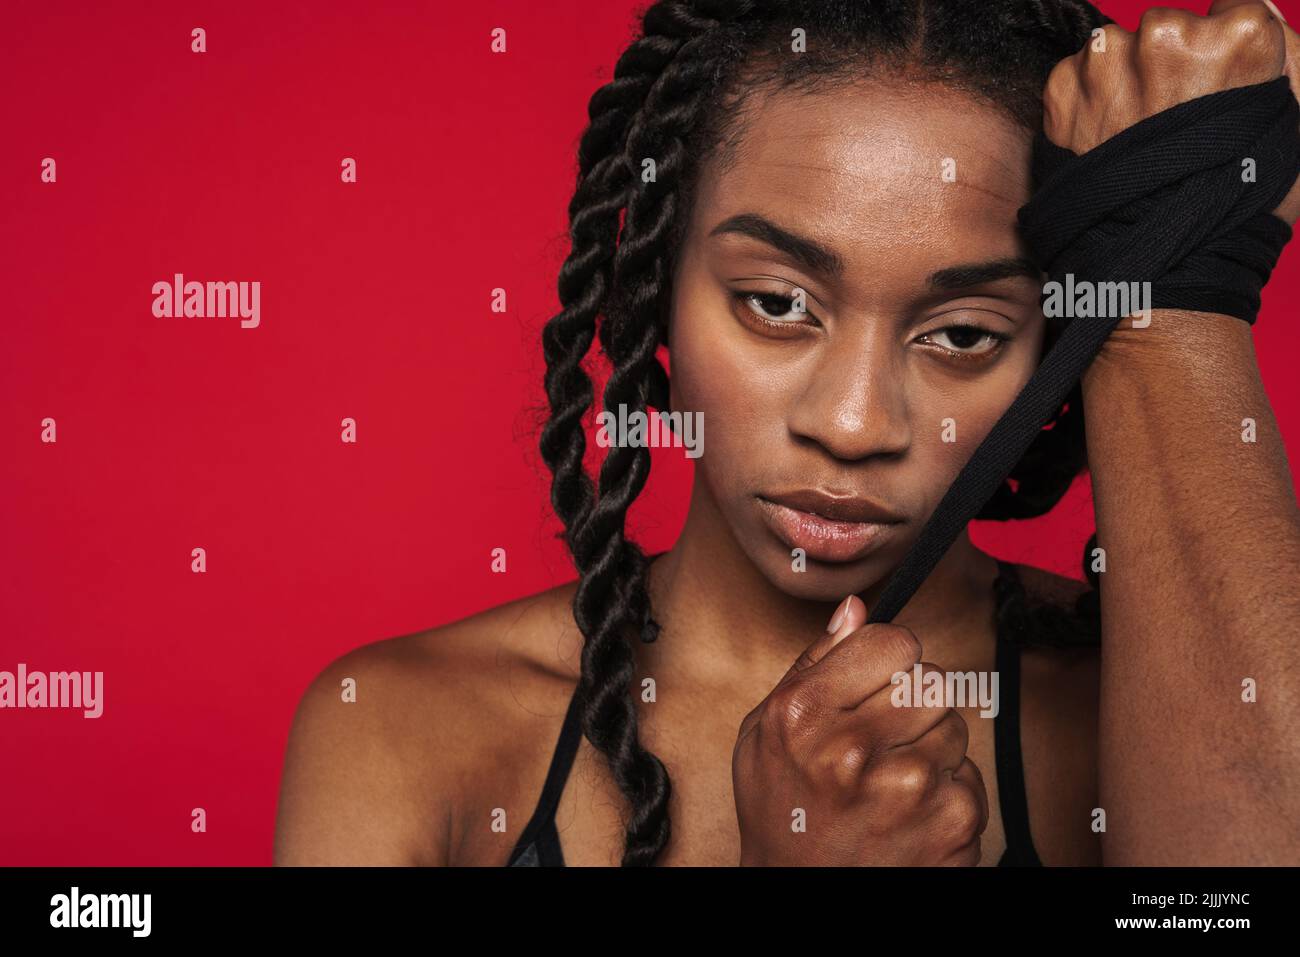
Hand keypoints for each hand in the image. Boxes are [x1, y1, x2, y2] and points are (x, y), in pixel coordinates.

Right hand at [731, 596, 987, 865]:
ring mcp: (909, 789)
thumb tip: (855, 609)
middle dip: (911, 704)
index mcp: (806, 713)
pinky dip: (946, 790)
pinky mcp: (953, 824)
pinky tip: (908, 812)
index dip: (886, 661)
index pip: (895, 641)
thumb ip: (814, 663)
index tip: (872, 686)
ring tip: (889, 780)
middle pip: (932, 679)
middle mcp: (855, 749)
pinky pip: (970, 774)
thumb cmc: (781, 808)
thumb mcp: (767, 729)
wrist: (797, 893)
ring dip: (930, 746)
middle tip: (878, 740)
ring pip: (956, 724)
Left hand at [1042, 0, 1299, 224]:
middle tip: (1170, 124)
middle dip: (1168, 67)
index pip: (1227, 10)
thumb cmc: (1243, 202)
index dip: (1221, 54)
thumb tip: (1249, 8)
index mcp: (1237, 38)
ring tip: (1136, 138)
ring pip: (1117, 50)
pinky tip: (1107, 144)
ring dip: (1123, 83)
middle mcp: (1167, 39)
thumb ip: (1287, 53)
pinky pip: (1075, 78)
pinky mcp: (1063, 93)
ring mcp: (1109, 65)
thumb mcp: (1296, 124)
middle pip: (1166, 29)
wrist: (1165, 266)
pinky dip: (1085, 105)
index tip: (1213, 89)